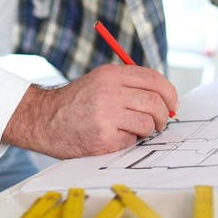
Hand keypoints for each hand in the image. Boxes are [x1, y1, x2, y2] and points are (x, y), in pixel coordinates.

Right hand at [1, 64, 178, 158]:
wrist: (45, 119)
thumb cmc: (77, 102)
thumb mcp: (101, 81)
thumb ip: (129, 85)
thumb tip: (165, 98)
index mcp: (112, 74)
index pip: (154, 79)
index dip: (169, 93)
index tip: (172, 104)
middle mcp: (110, 92)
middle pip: (156, 103)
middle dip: (163, 116)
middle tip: (159, 123)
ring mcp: (107, 116)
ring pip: (147, 124)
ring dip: (145, 131)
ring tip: (131, 130)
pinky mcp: (104, 139)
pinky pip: (132, 142)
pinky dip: (128, 142)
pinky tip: (113, 138)